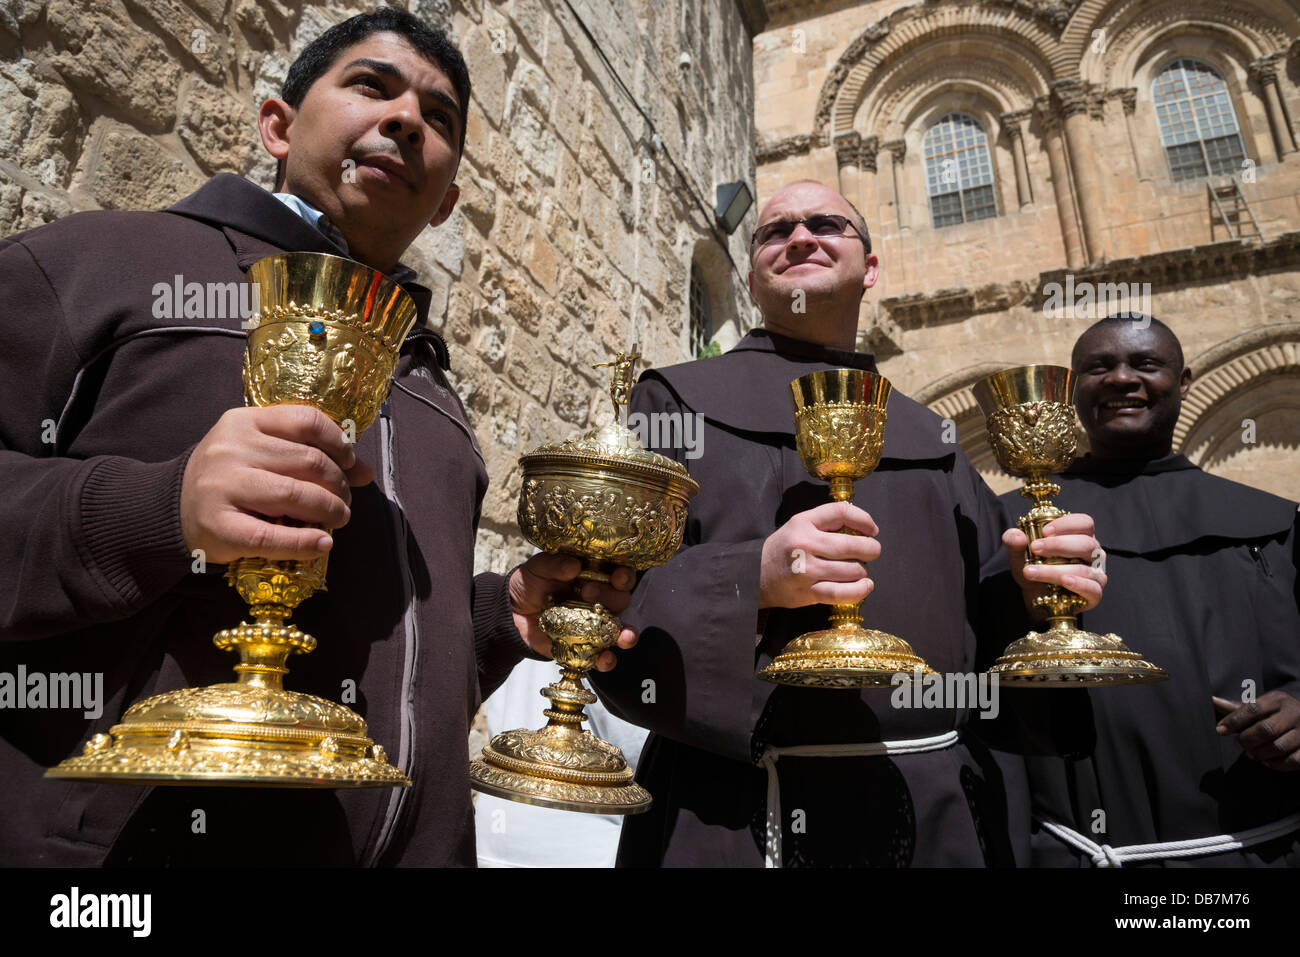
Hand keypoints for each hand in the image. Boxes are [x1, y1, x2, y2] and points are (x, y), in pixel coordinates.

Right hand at [181, 405, 373, 562]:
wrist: (170, 509)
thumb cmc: (228, 476)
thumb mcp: (261, 452)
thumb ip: (308, 452)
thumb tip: (365, 472)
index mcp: (244, 421)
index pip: (307, 421)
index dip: (339, 443)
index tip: (349, 463)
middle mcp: (232, 449)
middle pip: (309, 462)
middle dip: (339, 484)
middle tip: (345, 500)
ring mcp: (223, 487)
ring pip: (296, 495)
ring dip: (330, 510)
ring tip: (338, 518)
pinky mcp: (220, 527)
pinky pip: (274, 537)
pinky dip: (307, 543)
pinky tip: (322, 543)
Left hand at [508, 554, 637, 670]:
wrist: (510, 613)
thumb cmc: (529, 584)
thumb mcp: (537, 568)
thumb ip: (553, 564)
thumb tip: (575, 565)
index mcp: (594, 577)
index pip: (619, 575)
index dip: (624, 575)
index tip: (618, 576)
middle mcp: (600, 602)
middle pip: (621, 600)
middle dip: (611, 597)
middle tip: (588, 592)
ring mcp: (594, 627)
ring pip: (620, 631)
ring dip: (627, 634)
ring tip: (624, 637)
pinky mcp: (584, 648)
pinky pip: (601, 656)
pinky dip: (607, 660)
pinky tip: (605, 658)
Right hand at [759, 501, 879, 608]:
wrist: (755, 575)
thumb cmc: (783, 549)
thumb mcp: (798, 526)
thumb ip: (825, 523)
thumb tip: (863, 529)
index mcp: (802, 523)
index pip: (841, 512)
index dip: (864, 520)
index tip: (872, 530)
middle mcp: (804, 544)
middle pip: (851, 545)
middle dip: (870, 549)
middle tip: (872, 551)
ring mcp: (806, 570)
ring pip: (850, 570)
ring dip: (863, 571)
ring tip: (861, 570)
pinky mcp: (807, 592)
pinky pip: (841, 593)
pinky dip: (859, 590)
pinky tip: (865, 586)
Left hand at [1003, 512, 1106, 614]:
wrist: (1034, 595)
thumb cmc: (1034, 567)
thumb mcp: (1019, 552)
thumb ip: (1014, 541)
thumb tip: (1017, 536)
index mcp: (1080, 536)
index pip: (1084, 523)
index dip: (1066, 524)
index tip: (1045, 531)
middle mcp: (1092, 554)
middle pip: (1086, 544)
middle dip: (1059, 545)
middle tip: (1035, 548)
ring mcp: (1095, 574)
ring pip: (1083, 569)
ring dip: (1055, 569)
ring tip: (1031, 571)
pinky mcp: (1094, 594)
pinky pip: (1093, 589)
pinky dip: (1078, 584)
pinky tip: (1064, 581)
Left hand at [1214, 691, 1299, 770]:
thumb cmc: (1276, 715)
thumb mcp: (1261, 707)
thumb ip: (1238, 708)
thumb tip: (1212, 700)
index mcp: (1278, 700)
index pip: (1253, 709)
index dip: (1234, 720)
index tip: (1220, 730)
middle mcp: (1294, 713)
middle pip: (1265, 729)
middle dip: (1246, 739)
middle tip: (1237, 744)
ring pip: (1277, 747)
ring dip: (1259, 753)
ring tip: (1251, 753)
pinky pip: (1292, 760)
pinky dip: (1276, 764)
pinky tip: (1266, 761)